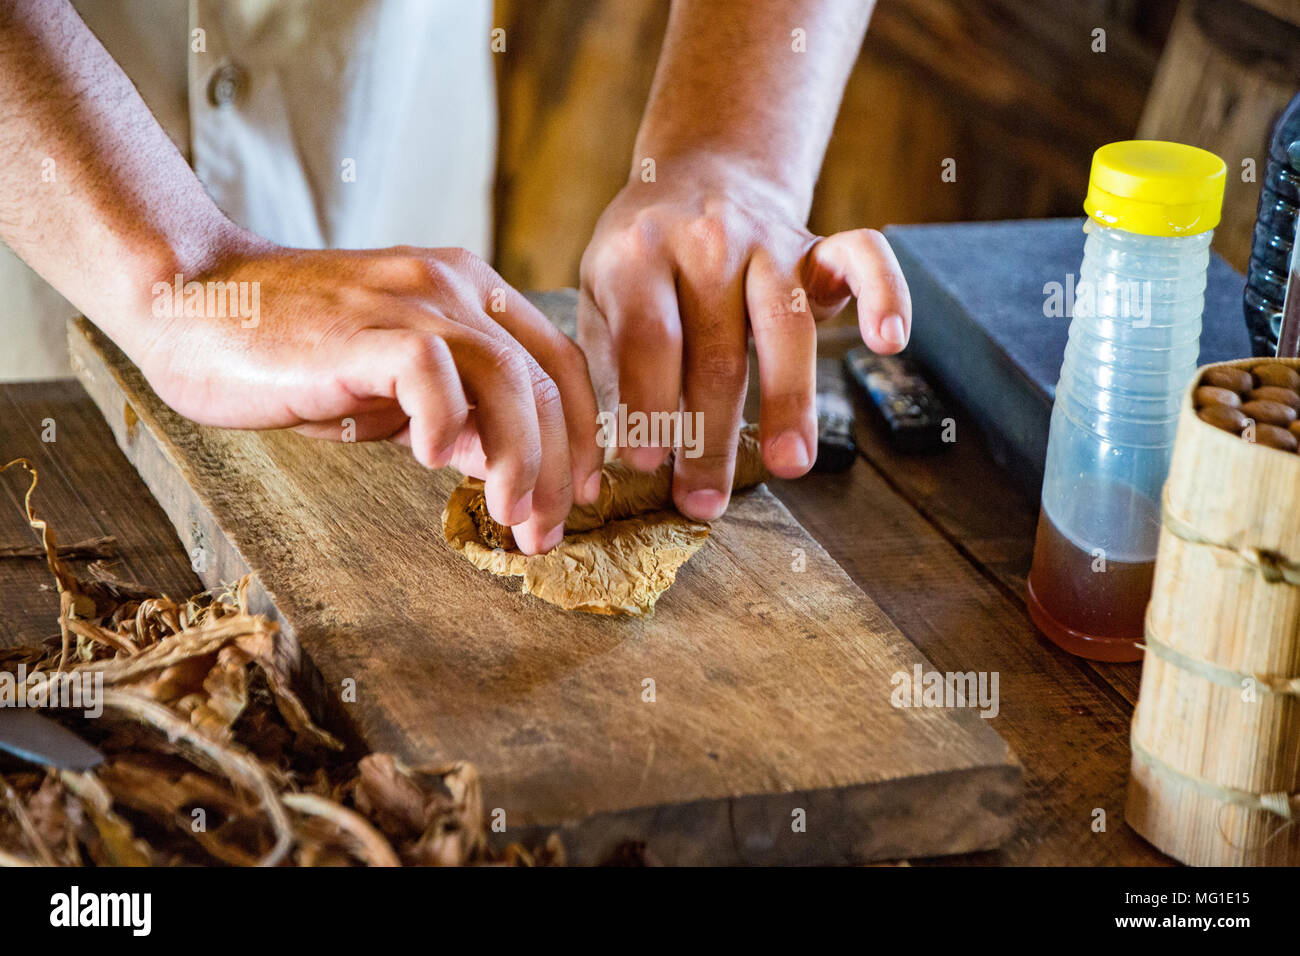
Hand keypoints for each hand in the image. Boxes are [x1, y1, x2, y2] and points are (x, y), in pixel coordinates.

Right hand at [126, 241, 603, 554]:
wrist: (193, 302)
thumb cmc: (293, 354)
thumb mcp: (393, 390)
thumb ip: (456, 415)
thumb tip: (507, 465)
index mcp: (470, 293)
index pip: (559, 363)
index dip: (582, 434)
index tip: (579, 495)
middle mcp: (453, 286)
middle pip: (544, 378)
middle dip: (558, 466)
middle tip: (544, 532)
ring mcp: (408, 300)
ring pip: (506, 376)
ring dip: (521, 457)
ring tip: (510, 516)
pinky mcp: (360, 327)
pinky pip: (429, 368)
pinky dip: (445, 419)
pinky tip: (433, 461)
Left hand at [578, 155, 911, 519]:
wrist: (696, 176)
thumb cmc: (642, 264)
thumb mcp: (602, 299)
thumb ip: (607, 368)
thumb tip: (605, 467)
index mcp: (639, 256)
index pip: (648, 338)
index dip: (647, 402)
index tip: (644, 463)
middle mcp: (706, 241)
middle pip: (716, 350)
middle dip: (710, 436)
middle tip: (704, 502)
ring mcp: (767, 239)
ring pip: (784, 326)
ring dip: (789, 401)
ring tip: (792, 465)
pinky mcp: (817, 243)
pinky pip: (865, 257)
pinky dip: (887, 292)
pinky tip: (891, 340)